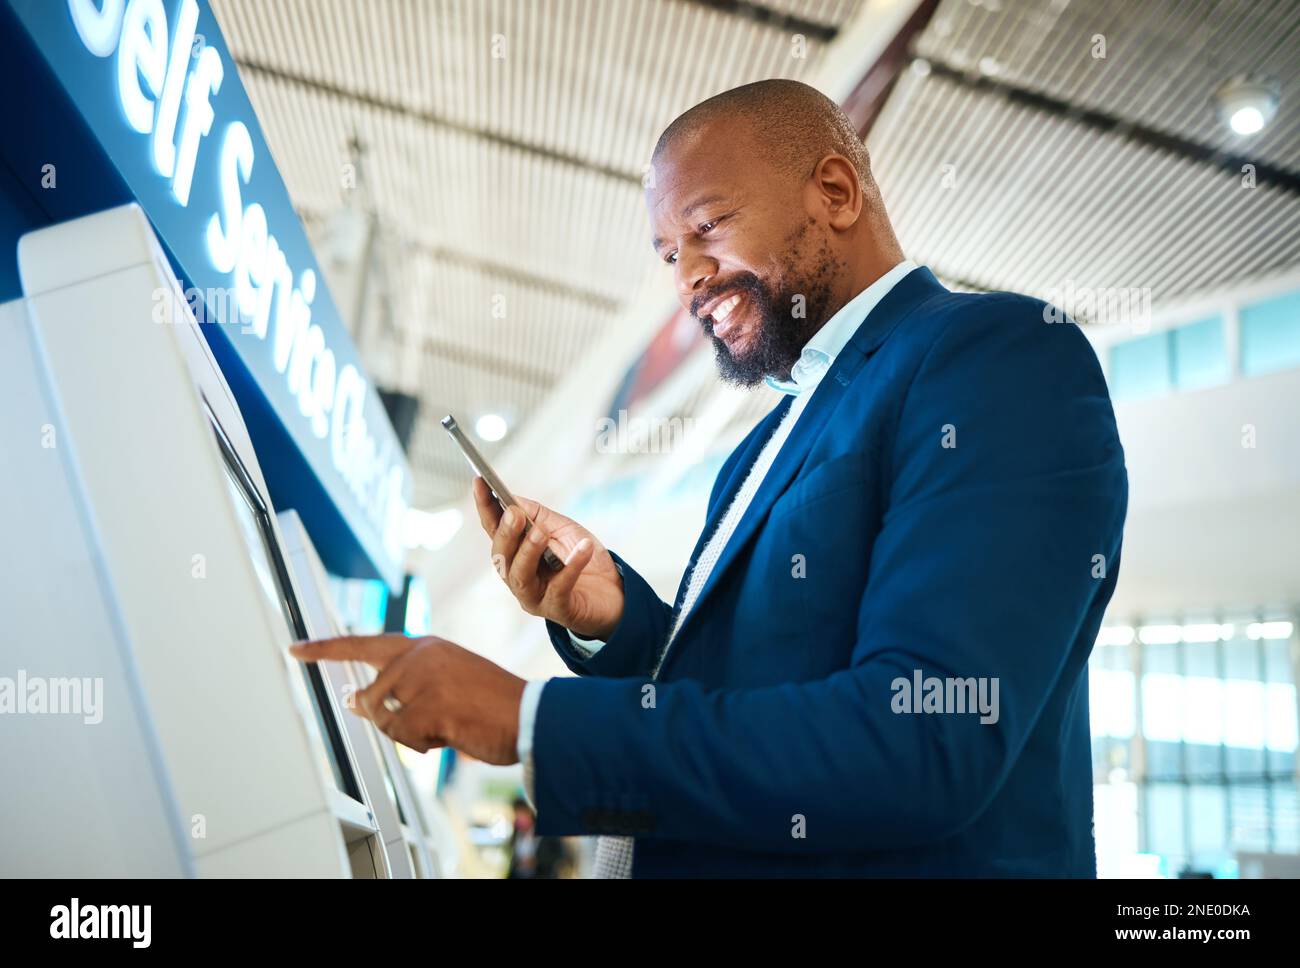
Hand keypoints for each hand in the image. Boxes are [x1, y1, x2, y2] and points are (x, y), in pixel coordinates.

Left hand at [289, 634, 524, 765]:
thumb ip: (402, 686)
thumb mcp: (444, 683)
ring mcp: (419, 678)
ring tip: (448, 724)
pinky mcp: (424, 703)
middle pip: (368, 697)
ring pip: (382, 720)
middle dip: (387, 719)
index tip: (296, 649)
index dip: (325, 649)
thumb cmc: (489, 705)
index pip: (362, 644)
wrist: (528, 715)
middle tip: (430, 721)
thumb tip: (353, 702)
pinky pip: (401, 737)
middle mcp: (417, 654)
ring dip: (410, 733)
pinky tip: (451, 733)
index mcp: (423, 645)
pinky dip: (423, 744)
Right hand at [473, 476, 623, 638]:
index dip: (485, 507)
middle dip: (506, 533)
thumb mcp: (561, 529)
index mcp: (515, 554)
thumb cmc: (582, 559)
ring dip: (528, 551)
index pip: (494, 529)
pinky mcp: (558, 609)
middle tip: (514, 514)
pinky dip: (572, 565)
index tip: (480, 481)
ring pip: (520, 575)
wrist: (615, 593)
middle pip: (501, 556)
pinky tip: (583, 548)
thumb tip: (513, 500)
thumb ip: (538, 517)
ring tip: (541, 533)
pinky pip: (561, 587)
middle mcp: (517, 577)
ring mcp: (534, 596)